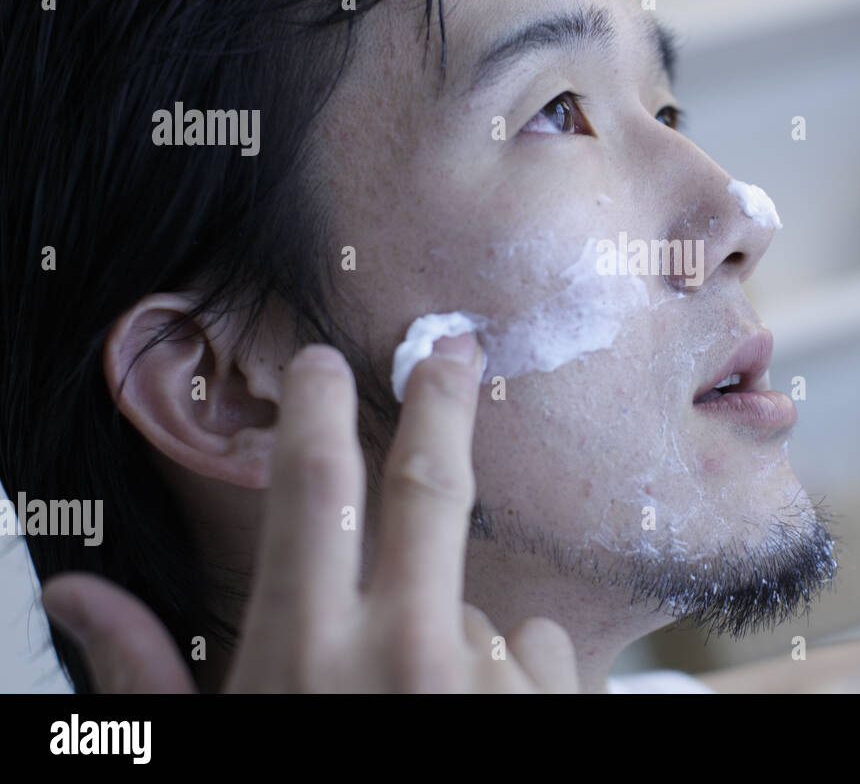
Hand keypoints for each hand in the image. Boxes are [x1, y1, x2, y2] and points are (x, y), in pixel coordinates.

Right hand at [42, 334, 578, 692]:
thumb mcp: (201, 757)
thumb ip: (140, 675)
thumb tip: (76, 589)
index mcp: (307, 656)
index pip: (314, 488)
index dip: (316, 410)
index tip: (321, 364)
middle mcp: (408, 653)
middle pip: (431, 488)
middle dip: (441, 404)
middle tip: (454, 347)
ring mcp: (488, 681)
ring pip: (473, 604)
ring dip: (445, 633)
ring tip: (410, 713)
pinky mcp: (552, 705)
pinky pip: (528, 652)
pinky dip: (499, 670)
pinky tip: (471, 720)